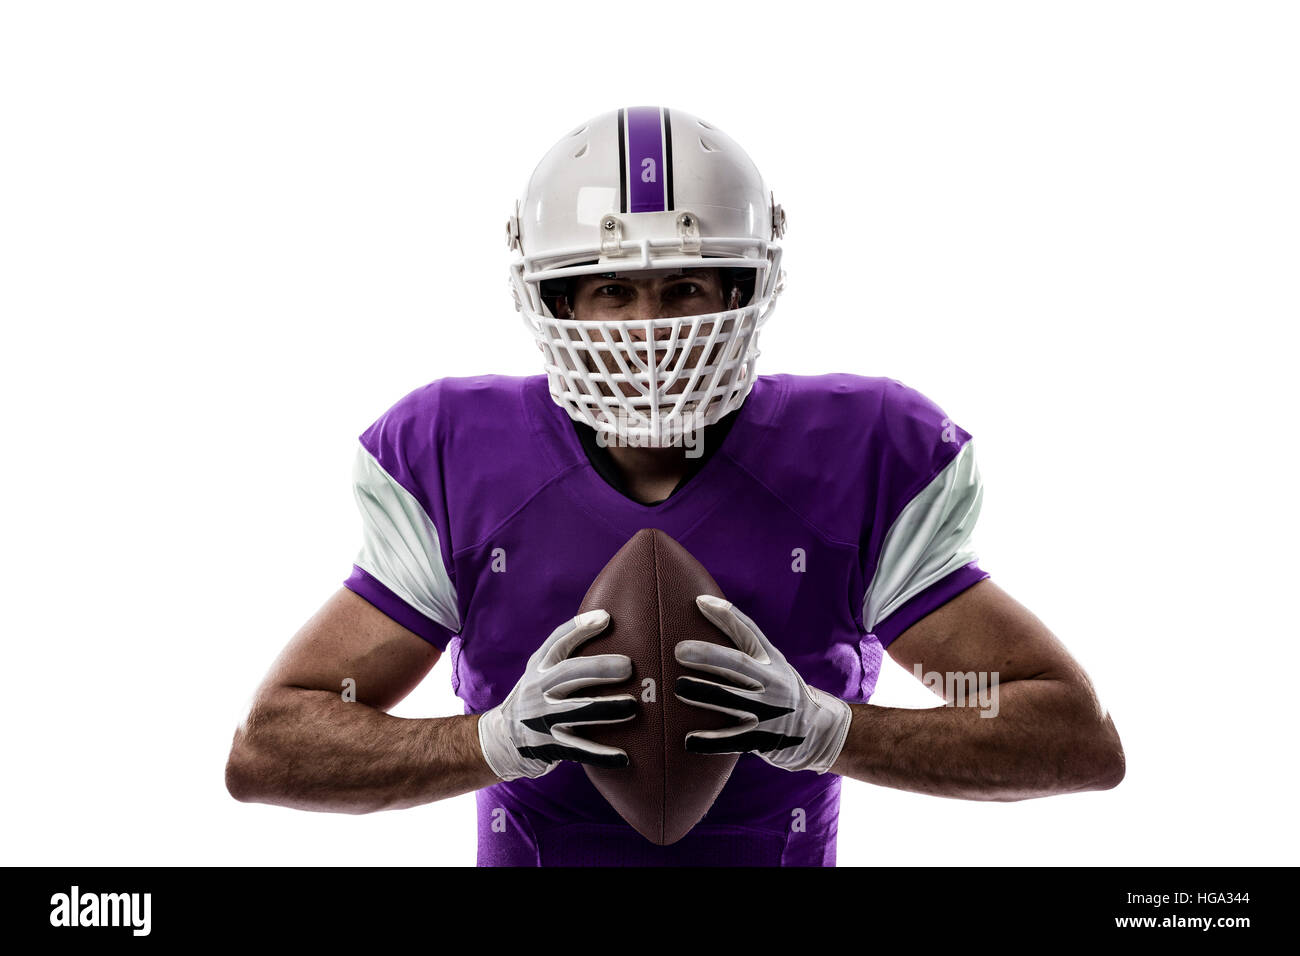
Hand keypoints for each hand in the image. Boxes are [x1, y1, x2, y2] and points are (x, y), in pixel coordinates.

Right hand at [477, 610, 635, 781]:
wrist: (501, 740)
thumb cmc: (534, 698)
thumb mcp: (539, 673)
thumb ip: (563, 653)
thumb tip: (606, 619)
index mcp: (538, 668)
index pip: (557, 642)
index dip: (580, 628)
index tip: (606, 618)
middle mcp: (537, 690)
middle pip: (568, 673)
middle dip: (599, 668)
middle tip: (629, 666)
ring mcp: (542, 719)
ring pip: (576, 711)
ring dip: (605, 708)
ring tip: (632, 707)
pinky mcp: (549, 746)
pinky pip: (579, 750)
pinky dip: (602, 755)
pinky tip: (624, 756)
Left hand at [674, 595, 851, 773]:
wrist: (817, 731)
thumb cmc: (782, 688)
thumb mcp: (772, 662)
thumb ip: (742, 636)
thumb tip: (703, 603)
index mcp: (771, 663)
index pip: (749, 634)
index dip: (725, 617)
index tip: (698, 603)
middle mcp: (772, 684)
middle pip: (738, 665)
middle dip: (709, 656)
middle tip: (679, 650)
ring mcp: (767, 713)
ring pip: (731, 700)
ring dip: (704, 694)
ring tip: (678, 687)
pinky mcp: (760, 741)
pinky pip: (731, 741)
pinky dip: (710, 741)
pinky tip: (689, 739)